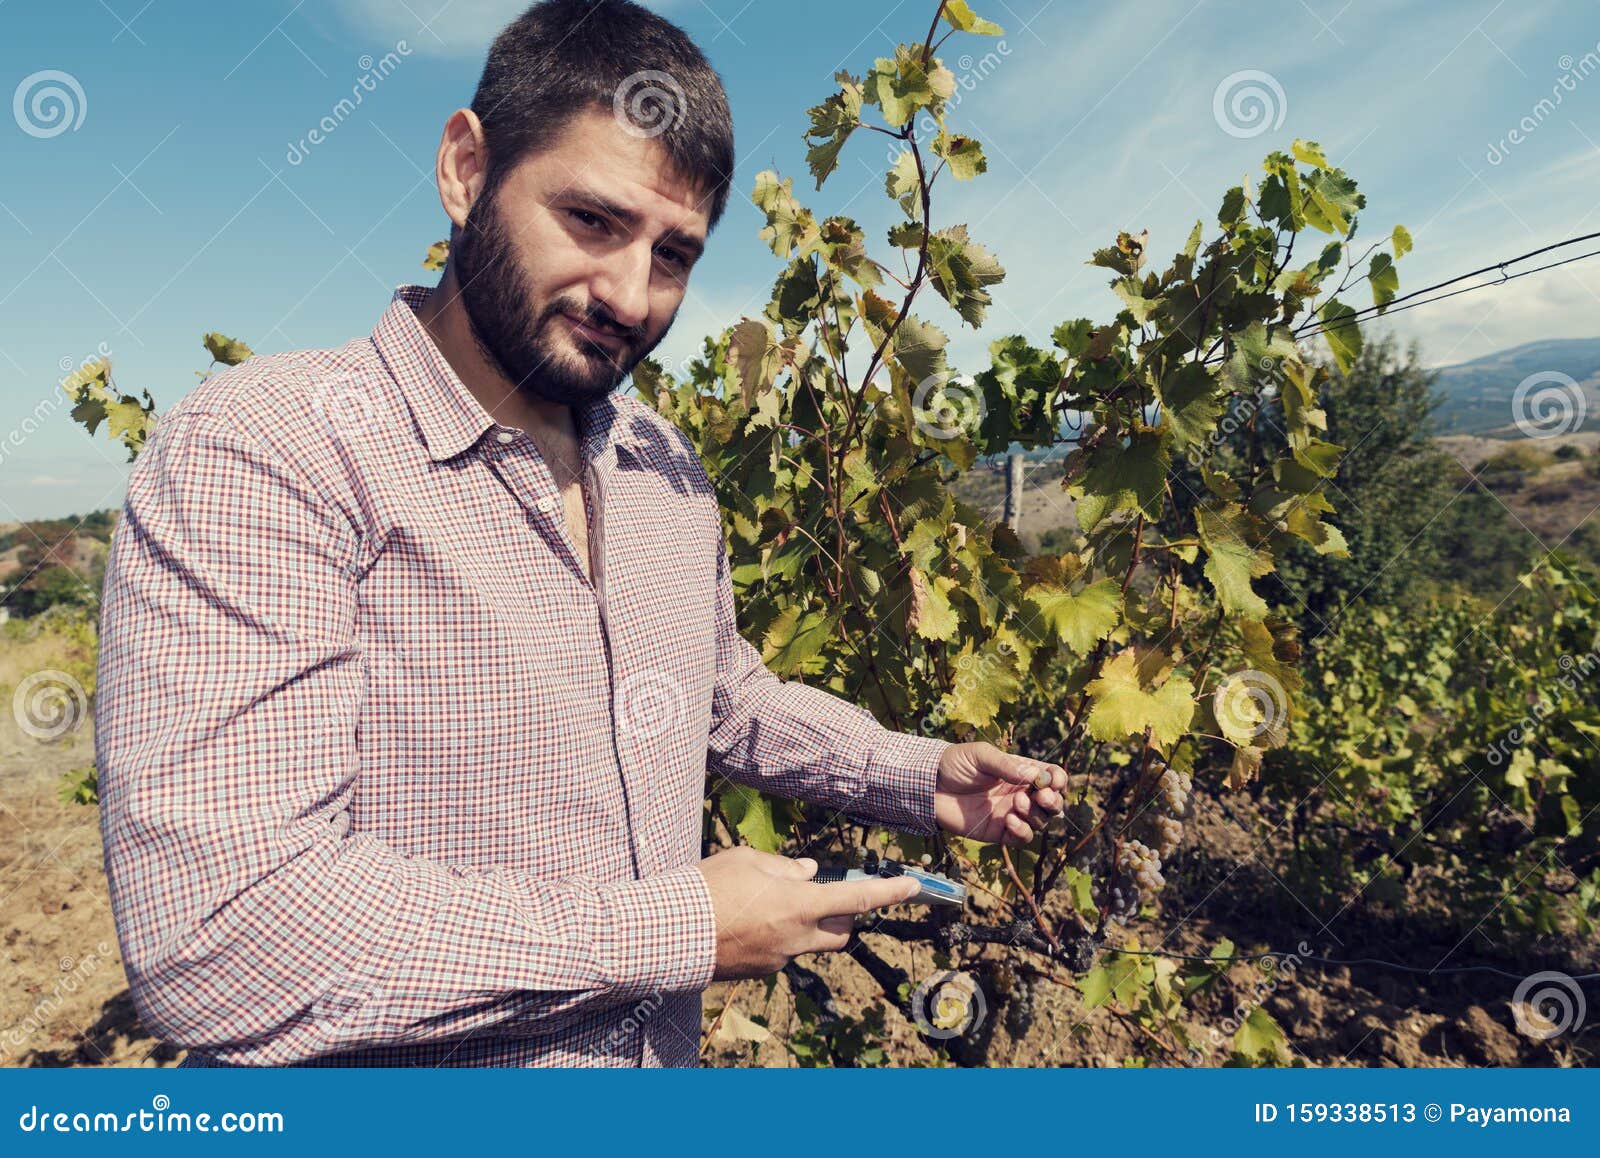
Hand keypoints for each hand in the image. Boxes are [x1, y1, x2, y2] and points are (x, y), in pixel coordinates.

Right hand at [695, 845, 921, 980]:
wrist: (668, 933)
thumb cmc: (708, 889)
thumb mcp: (747, 861)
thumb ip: (784, 867)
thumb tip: (806, 871)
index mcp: (799, 906)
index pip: (858, 899)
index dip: (890, 891)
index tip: (913, 885)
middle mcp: (796, 938)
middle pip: (842, 932)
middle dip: (844, 916)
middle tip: (824, 895)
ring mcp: (779, 960)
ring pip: (810, 943)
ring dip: (805, 925)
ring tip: (768, 904)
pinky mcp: (760, 972)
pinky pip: (781, 952)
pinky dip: (776, 935)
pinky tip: (745, 921)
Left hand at [934, 741, 1066, 844]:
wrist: (928, 786)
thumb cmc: (954, 764)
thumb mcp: (980, 755)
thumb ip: (1006, 765)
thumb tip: (1034, 775)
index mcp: (1020, 772)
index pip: (1051, 777)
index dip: (1058, 780)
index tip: (1051, 782)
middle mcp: (1020, 793)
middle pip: (1053, 803)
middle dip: (1053, 801)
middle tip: (1041, 796)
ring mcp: (1011, 813)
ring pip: (1041, 821)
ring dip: (1035, 814)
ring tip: (1016, 804)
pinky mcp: (998, 832)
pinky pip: (1022, 838)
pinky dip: (1022, 832)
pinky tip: (1009, 821)